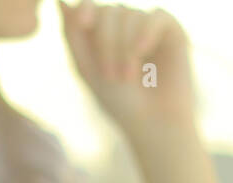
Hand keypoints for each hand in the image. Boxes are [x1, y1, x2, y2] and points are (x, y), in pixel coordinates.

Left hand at [59, 1, 194, 142]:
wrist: (153, 121)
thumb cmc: (118, 100)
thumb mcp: (88, 68)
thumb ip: (73, 35)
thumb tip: (61, 1)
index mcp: (101, 34)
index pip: (89, 7)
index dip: (86, 9)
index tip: (83, 24)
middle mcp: (125, 25)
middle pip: (109, 12)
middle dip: (106, 44)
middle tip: (110, 77)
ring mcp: (148, 25)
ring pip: (130, 16)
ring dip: (124, 48)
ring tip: (127, 78)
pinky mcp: (171, 29)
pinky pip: (155, 16)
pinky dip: (144, 34)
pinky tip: (142, 53)